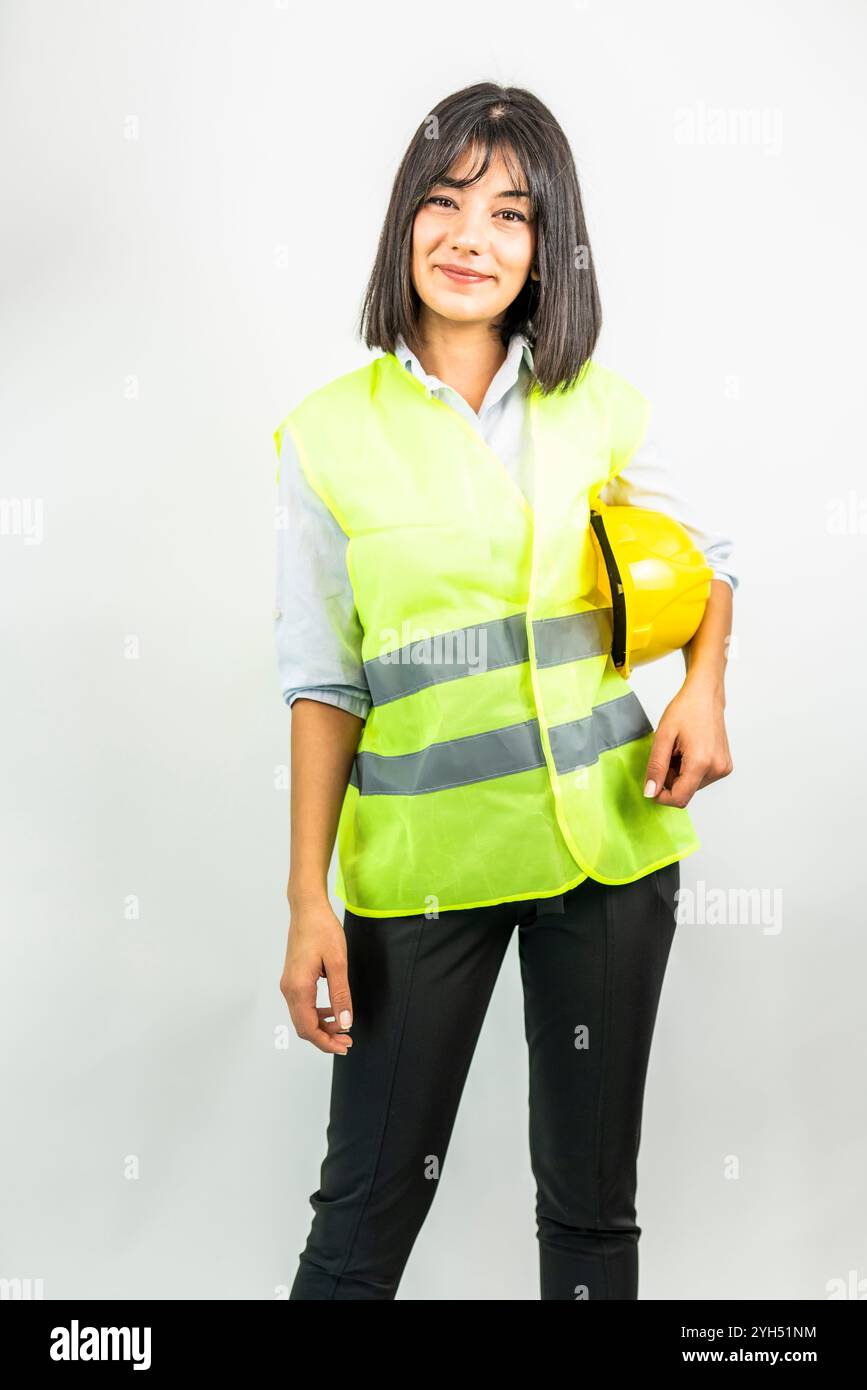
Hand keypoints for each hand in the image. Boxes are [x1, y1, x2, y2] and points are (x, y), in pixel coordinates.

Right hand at [280, 889, 353, 1054]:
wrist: (307, 908)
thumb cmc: (322, 930)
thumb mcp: (338, 963)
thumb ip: (341, 995)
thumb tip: (345, 1022)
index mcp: (298, 988)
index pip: (309, 1028)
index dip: (326, 1042)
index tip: (345, 1046)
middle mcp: (289, 989)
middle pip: (303, 1027)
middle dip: (325, 1038)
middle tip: (347, 1042)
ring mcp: (288, 983)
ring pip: (302, 1017)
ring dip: (321, 1026)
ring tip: (343, 1029)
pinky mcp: (292, 978)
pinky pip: (302, 1005)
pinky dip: (317, 1013)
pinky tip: (332, 1010)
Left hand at [643, 676, 732, 808]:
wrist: (705, 695)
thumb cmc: (685, 710)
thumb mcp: (663, 737)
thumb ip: (656, 767)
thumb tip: (650, 792)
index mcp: (701, 762)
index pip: (679, 798)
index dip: (661, 796)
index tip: (652, 783)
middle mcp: (717, 768)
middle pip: (685, 792)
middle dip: (670, 779)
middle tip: (668, 754)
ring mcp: (723, 768)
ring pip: (691, 786)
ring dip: (679, 774)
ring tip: (679, 750)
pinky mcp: (725, 766)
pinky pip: (700, 778)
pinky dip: (689, 770)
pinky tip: (689, 751)